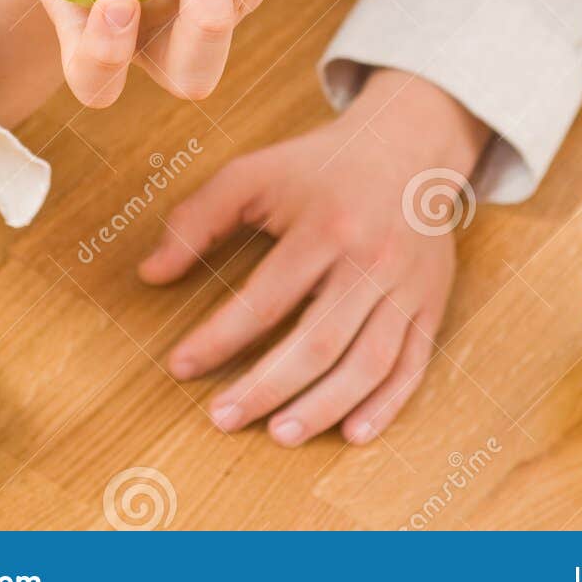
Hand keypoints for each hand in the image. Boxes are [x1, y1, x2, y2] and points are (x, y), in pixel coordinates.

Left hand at [139, 70, 491, 444]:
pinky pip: (412, 365)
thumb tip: (150, 273)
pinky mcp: (431, 302)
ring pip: (368, 364)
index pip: (265, 299)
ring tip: (278, 434)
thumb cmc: (318, 166)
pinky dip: (385, 406)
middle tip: (222, 418)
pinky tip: (351, 432)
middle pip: (318, 342)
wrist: (406, 147)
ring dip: (323, 408)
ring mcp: (406, 285)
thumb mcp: (253, 174)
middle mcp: (370, 259)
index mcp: (324, 225)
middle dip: (266, 388)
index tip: (179, 366)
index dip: (218, 338)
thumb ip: (198, 219)